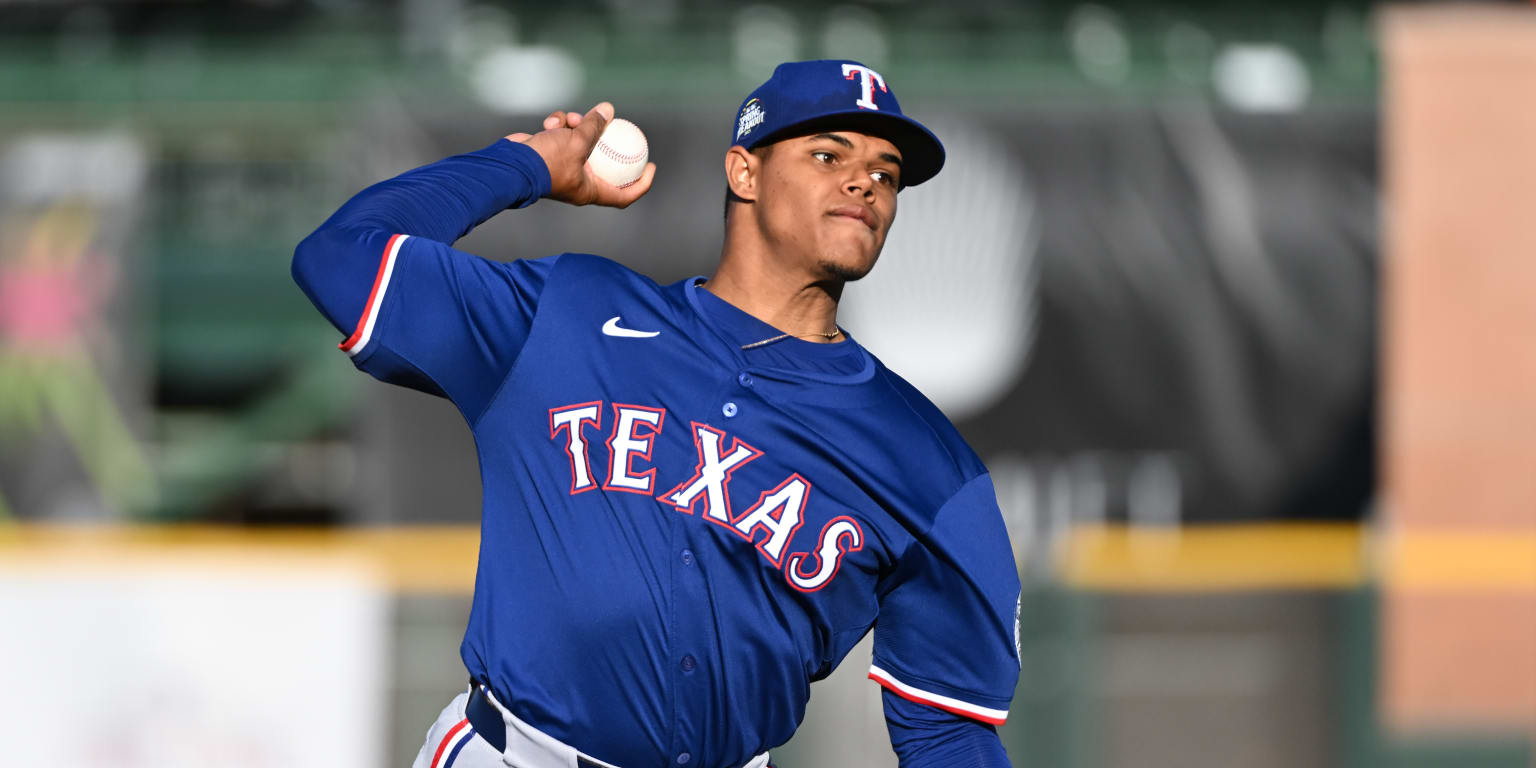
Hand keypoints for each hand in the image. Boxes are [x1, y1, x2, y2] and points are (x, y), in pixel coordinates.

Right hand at [505, 102, 656, 208]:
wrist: (509, 164)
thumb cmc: (546, 161)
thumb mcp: (577, 142)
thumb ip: (594, 126)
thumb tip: (608, 110)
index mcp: (590, 190)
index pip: (624, 195)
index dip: (642, 183)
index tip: (652, 166)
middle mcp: (578, 182)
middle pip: (603, 161)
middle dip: (605, 139)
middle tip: (614, 124)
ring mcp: (563, 167)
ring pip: (580, 141)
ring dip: (577, 126)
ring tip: (570, 118)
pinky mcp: (549, 154)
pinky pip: (562, 136)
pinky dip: (558, 127)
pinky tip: (550, 122)